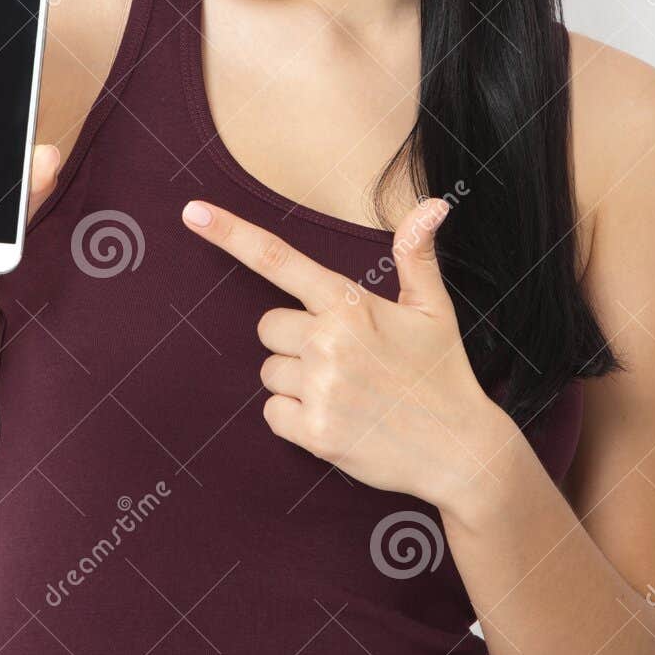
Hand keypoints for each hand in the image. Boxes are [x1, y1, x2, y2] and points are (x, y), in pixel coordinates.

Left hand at [180, 196, 512, 521]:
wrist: (462, 451)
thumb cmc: (443, 374)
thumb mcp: (433, 308)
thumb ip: (417, 253)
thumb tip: (434, 203)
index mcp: (350, 304)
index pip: (278, 260)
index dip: (230, 233)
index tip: (193, 212)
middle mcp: (329, 341)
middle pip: (268, 327)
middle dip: (295, 342)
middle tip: (343, 360)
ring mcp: (320, 388)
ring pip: (270, 372)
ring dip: (296, 382)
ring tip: (346, 392)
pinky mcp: (315, 432)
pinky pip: (272, 413)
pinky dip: (294, 419)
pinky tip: (335, 419)